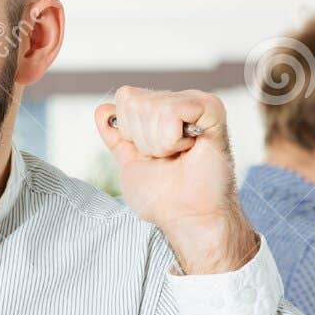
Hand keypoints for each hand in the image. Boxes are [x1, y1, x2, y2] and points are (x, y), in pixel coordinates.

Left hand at [95, 86, 256, 274]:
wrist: (188, 217)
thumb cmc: (165, 198)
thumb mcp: (130, 163)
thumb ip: (116, 136)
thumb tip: (102, 109)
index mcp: (162, 111)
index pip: (125, 98)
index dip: (129, 132)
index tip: (152, 155)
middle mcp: (180, 101)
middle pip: (135, 102)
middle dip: (143, 140)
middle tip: (168, 159)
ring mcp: (196, 102)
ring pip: (152, 107)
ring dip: (159, 144)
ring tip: (179, 157)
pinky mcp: (212, 108)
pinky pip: (171, 112)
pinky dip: (172, 139)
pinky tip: (190, 149)